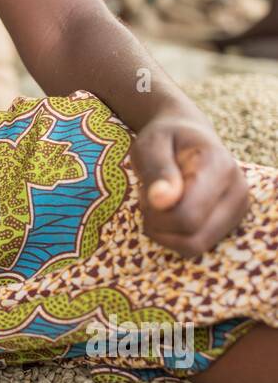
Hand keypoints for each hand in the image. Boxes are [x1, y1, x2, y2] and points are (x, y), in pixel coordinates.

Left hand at [130, 113, 248, 257]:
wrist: (187, 135)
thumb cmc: (165, 138)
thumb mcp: (150, 144)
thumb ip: (157, 170)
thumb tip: (161, 201)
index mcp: (220, 167)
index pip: (187, 216)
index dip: (155, 214)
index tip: (145, 191)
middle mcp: (237, 192)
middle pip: (192, 238)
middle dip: (158, 225)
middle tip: (149, 196)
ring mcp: (237, 211)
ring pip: (194, 247)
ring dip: (165, 232)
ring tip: (160, 203)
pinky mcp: (230, 225)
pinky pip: (195, 246)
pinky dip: (174, 235)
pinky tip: (171, 211)